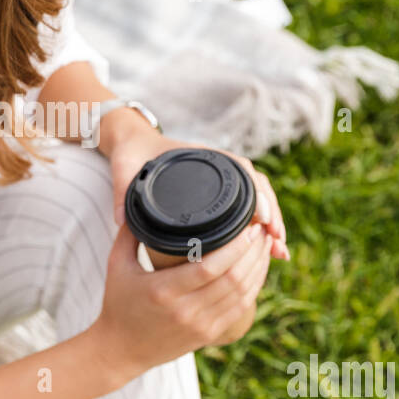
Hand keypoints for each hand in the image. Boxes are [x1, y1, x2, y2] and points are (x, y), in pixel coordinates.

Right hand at [93, 218, 275, 381]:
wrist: (119, 350)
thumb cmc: (117, 304)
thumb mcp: (116, 265)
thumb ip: (130, 233)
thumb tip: (139, 200)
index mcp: (164, 291)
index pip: (211, 267)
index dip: (236, 246)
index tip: (248, 226)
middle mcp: (186, 310)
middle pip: (234, 278)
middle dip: (254, 252)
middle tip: (262, 229)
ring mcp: (201, 325)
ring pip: (243, 294)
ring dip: (259, 267)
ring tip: (265, 244)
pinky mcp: (209, 335)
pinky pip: (241, 309)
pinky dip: (254, 287)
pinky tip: (258, 269)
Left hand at [106, 130, 289, 260]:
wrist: (133, 146)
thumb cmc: (131, 157)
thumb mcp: (125, 170)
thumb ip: (122, 192)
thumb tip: (119, 219)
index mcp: (204, 158)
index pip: (243, 173)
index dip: (258, 197)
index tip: (263, 221)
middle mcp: (220, 168)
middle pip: (259, 188)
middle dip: (272, 216)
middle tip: (277, 243)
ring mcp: (224, 181)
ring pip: (259, 200)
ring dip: (271, 225)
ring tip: (279, 252)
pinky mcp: (222, 195)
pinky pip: (250, 209)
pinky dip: (262, 228)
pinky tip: (269, 251)